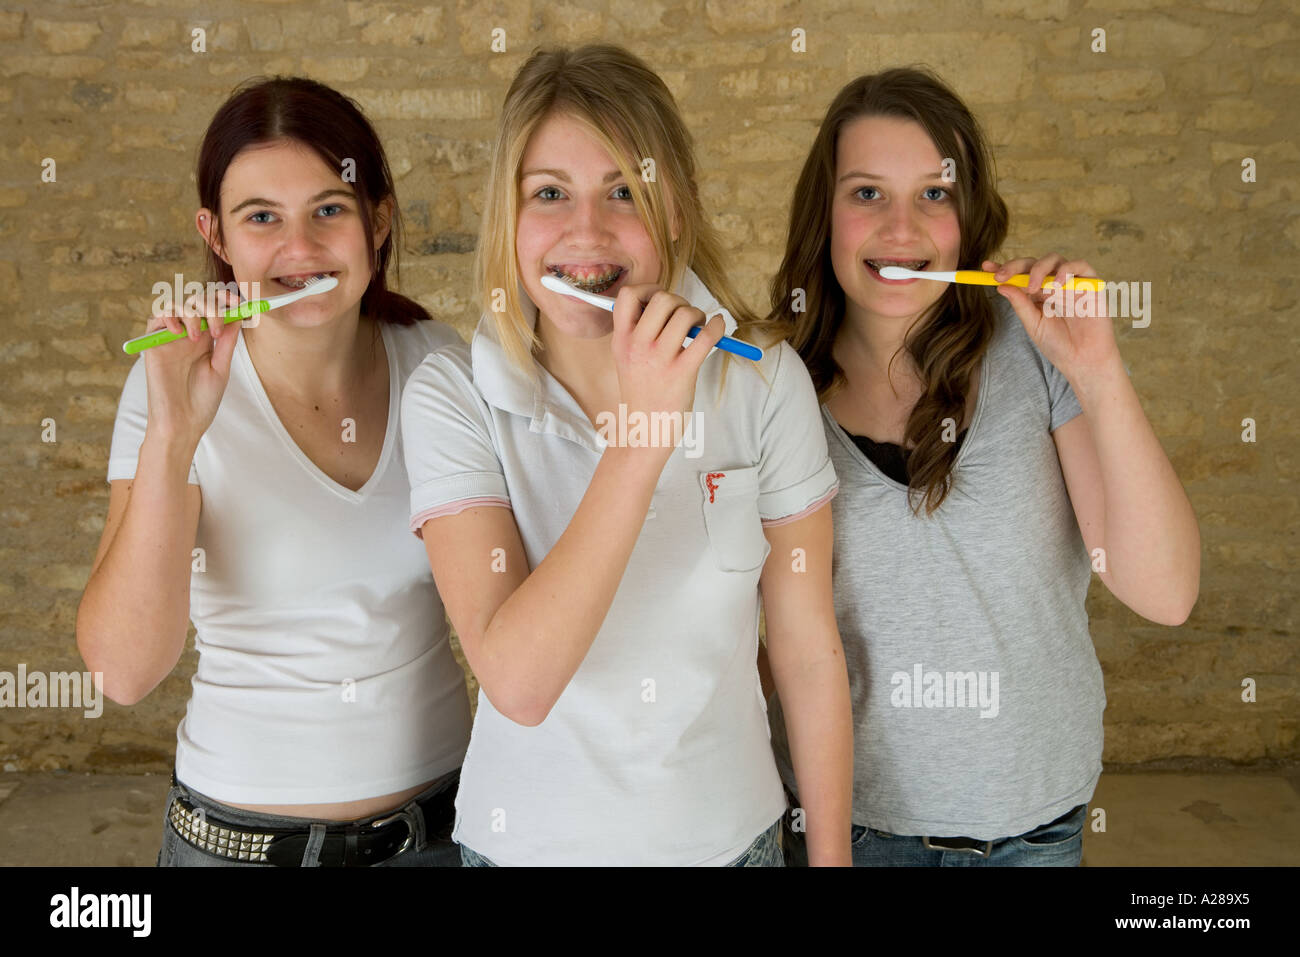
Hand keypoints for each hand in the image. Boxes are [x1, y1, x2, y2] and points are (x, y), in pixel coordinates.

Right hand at [141, 285, 241, 444]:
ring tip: (196, 338)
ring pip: (176, 304)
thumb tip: (237, 316)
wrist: (182, 422)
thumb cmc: (202, 400)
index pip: (214, 309)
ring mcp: (170, 338)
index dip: (225, 300)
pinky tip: (180, 333)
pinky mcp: (153, 344)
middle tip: (217, 329)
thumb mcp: (221, 368)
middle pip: (197, 302)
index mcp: (207, 339)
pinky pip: (156, 317)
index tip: (239, 304)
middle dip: (210, 307)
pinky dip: (168, 316)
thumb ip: (227, 342)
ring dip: (190, 313)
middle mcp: (188, 334)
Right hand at [608, 283, 724, 455]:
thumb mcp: (626, 359)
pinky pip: (705, 337)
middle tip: (685, 316)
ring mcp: (659, 359)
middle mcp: (637, 346)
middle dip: (679, 301)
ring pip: (685, 314)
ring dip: (697, 314)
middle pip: (662, 299)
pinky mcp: (681, 372)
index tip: (658, 299)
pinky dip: (716, 326)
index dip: (648, 289)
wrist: (645, 431)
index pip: (627, 295)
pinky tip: (717, 328)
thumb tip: (667, 305)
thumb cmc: (642, 393)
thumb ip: (638, 332)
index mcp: (621, 340)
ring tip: (699, 327)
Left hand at [985, 254, 1119, 381]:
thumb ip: (1020, 304)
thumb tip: (1001, 286)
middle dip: (1015, 266)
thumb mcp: (1033, 324)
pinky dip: (1067, 270)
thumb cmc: (1058, 344)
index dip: (1004, 268)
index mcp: (1036, 293)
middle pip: (1033, 263)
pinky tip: (1057, 285)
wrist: (1083, 360)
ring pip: (1054, 259)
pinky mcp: (1091, 284)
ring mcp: (1071, 282)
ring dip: (1039, 269)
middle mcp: (1052, 284)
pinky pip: (1081, 266)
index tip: (985, 267)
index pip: (1019, 274)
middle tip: (1002, 276)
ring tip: (1034, 288)